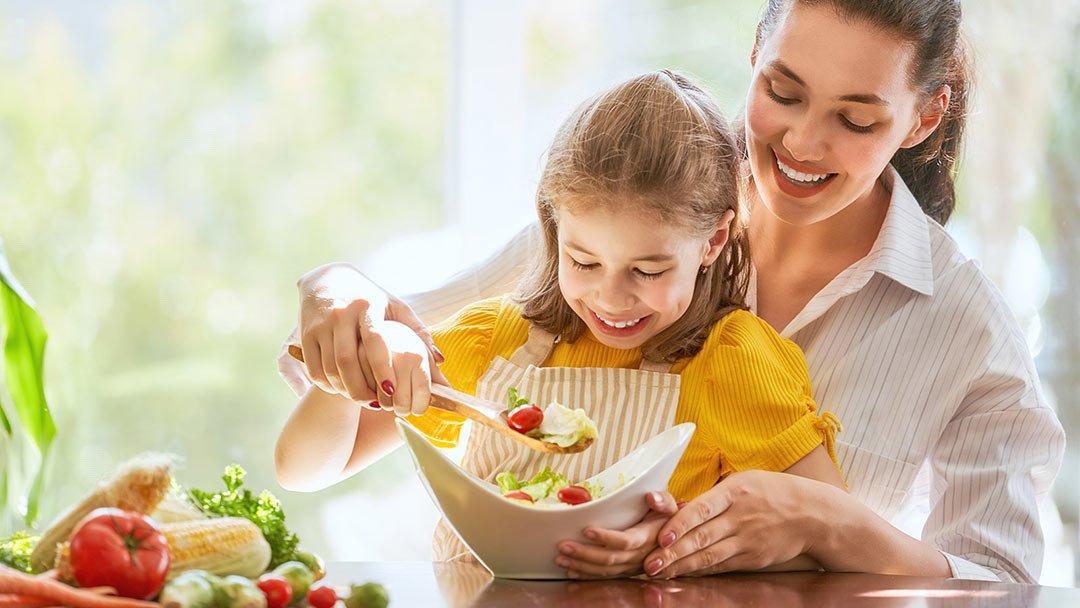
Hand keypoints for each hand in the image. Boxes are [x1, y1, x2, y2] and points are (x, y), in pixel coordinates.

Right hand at [297, 263, 441, 401]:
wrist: (326, 279)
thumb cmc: (369, 297)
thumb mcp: (395, 306)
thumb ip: (418, 332)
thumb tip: (441, 361)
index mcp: (367, 307)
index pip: (375, 341)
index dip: (382, 369)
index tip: (392, 391)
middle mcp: (341, 314)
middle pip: (347, 361)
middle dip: (361, 389)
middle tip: (377, 404)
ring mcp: (320, 325)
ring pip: (329, 368)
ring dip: (345, 390)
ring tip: (362, 399)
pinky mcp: (305, 335)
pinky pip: (314, 369)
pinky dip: (328, 386)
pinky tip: (342, 390)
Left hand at [554, 492, 679, 577]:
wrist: (676, 539)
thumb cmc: (667, 517)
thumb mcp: (669, 506)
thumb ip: (662, 500)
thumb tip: (651, 496)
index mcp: (649, 537)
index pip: (626, 541)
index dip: (606, 538)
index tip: (587, 530)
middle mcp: (640, 555)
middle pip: (610, 558)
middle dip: (585, 553)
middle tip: (563, 545)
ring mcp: (632, 566)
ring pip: (605, 570)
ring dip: (581, 565)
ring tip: (561, 558)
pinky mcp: (626, 571)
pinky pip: (605, 576)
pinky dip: (586, 575)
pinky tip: (571, 571)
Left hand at [644, 470, 825, 577]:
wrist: (812, 513)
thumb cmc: (770, 492)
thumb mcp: (742, 482)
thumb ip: (712, 497)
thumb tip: (674, 508)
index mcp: (735, 492)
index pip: (702, 509)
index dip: (680, 524)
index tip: (661, 537)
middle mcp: (741, 517)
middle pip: (702, 537)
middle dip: (672, 553)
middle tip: (648, 564)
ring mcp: (748, 541)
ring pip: (709, 556)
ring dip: (681, 566)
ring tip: (658, 572)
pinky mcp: (754, 559)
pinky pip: (722, 566)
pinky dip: (701, 571)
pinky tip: (682, 574)